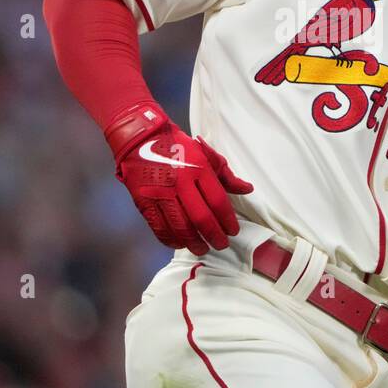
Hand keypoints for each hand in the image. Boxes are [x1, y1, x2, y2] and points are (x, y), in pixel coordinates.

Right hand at [108, 105, 253, 254]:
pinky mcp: (144, 201)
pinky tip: (180, 243)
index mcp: (198, 169)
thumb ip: (226, 174)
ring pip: (181, 227)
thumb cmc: (176, 146)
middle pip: (201, 218)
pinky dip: (171, 240)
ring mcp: (160, 193)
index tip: (233, 231)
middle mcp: (180, 182)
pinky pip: (159, 228)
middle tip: (221, 245)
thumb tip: (247, 189)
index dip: (228, 220)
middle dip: (214, 236)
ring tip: (202, 248)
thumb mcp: (205, 153)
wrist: (140, 139)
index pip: (218, 201)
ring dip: (194, 243)